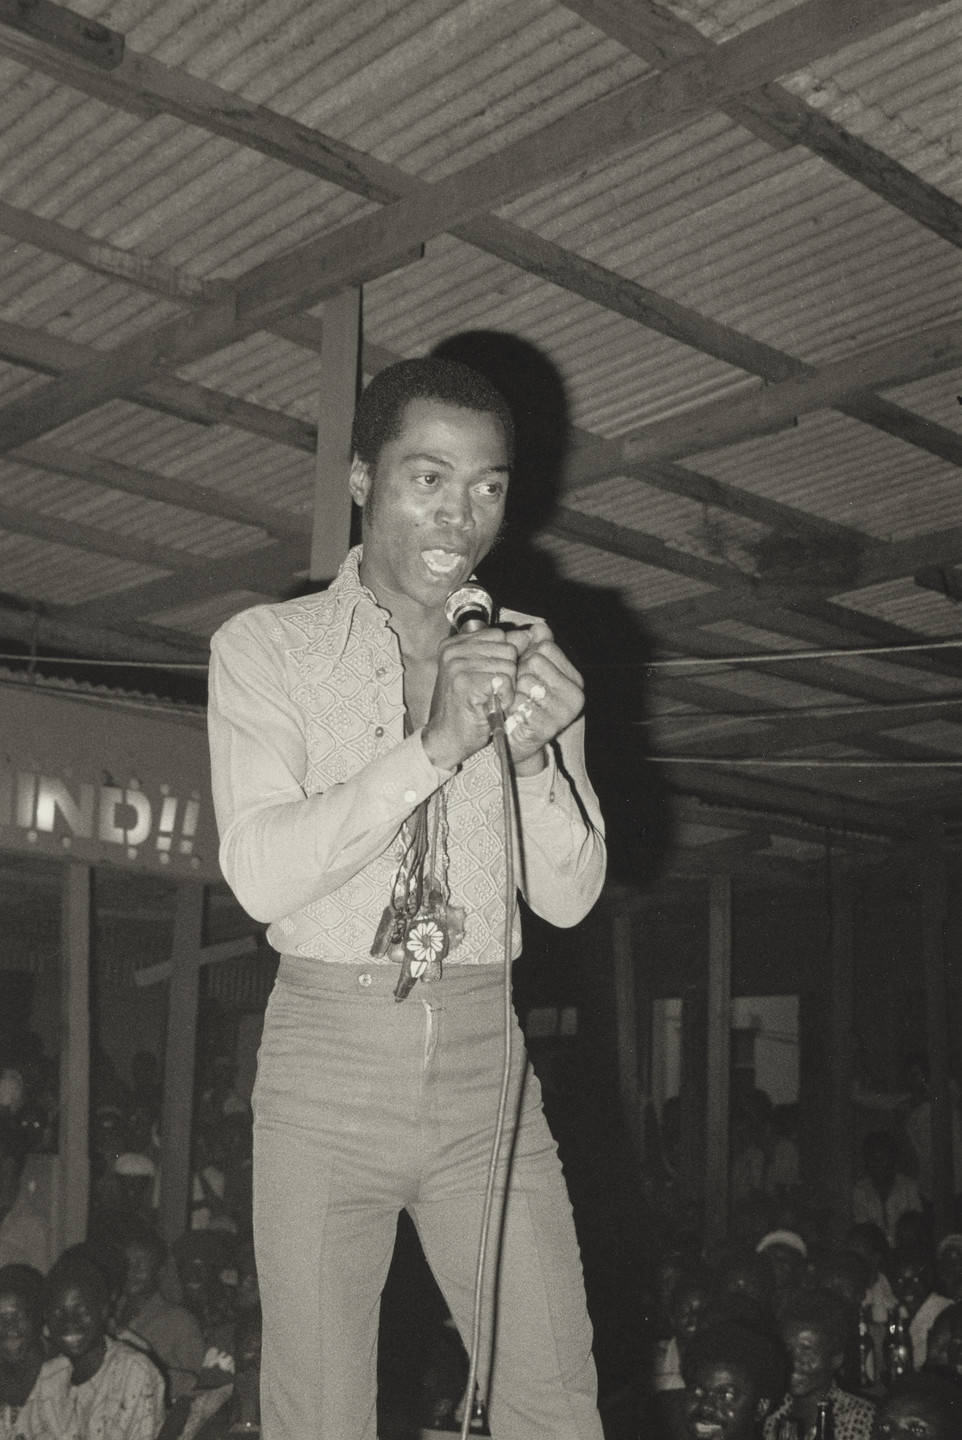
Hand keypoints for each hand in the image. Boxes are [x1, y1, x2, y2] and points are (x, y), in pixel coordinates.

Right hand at [421, 627, 519, 771]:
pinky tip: (491, 706)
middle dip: (508, 674)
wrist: (449, 738)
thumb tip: (527, 635)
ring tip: (490, 700)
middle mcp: (453, 651)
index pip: (499, 635)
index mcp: (455, 644)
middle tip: (491, 692)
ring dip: (507, 688)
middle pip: (507, 649)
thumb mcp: (486, 673)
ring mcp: (457, 665)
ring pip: (509, 665)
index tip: (491, 679)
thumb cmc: (468, 708)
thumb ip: (503, 652)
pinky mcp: (465, 682)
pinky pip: (505, 680)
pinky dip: (505, 697)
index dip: (505, 658)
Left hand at [501, 623, 584, 770]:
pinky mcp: (546, 726)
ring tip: (517, 703)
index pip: (546, 647)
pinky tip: (514, 714)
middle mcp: (575, 695)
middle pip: (535, 660)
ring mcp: (563, 712)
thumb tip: (540, 627)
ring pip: (525, 679)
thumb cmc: (524, 705)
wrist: (517, 742)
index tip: (527, 673)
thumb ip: (538, 648)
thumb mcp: (532, 672)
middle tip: (520, 691)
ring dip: (513, 690)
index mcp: (575, 679)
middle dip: (520, 673)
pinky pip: (518, 700)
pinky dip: (510, 706)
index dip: (528, 657)